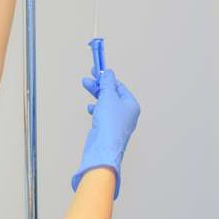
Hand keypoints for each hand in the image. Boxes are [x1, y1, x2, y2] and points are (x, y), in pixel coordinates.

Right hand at [71, 68, 140, 197]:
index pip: (120, 86)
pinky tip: (90, 109)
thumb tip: (108, 73)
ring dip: (96, 96)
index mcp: (131, 105)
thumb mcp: (108, 96)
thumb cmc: (109, 121)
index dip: (107, 78)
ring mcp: (118, 123)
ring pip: (106, 104)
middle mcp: (127, 114)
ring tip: (86, 87)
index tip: (96, 71)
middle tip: (87, 79)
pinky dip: (96, 110)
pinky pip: (103, 115)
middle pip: (112, 94)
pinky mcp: (108, 130)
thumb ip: (107, 83)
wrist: (103, 147)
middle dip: (99, 86)